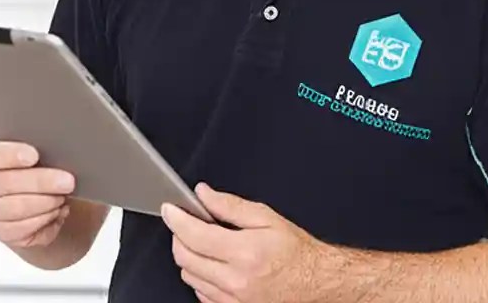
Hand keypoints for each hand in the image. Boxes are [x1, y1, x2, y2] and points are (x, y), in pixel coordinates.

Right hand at [0, 141, 75, 247]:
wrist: (35, 204)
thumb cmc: (32, 174)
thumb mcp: (33, 159)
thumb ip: (37, 153)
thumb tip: (57, 155)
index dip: (12, 155)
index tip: (34, 155)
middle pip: (8, 183)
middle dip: (41, 182)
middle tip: (67, 181)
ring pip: (18, 208)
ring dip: (47, 202)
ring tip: (63, 197)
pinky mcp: (4, 233)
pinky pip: (26, 227)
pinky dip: (46, 218)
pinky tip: (57, 211)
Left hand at [161, 182, 339, 302]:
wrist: (317, 282)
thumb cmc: (296, 252)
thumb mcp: (267, 218)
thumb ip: (230, 205)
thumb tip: (203, 194)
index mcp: (245, 253)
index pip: (193, 235)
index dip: (176, 219)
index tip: (169, 209)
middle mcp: (237, 280)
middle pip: (184, 257)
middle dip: (179, 236)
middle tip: (187, 224)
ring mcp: (234, 299)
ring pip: (189, 276)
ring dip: (189, 257)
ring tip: (204, 244)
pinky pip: (201, 293)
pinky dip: (200, 276)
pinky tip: (213, 264)